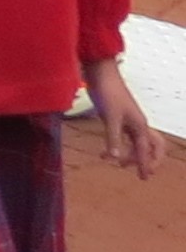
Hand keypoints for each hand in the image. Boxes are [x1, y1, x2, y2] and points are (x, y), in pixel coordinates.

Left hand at [86, 62, 163, 179]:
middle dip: (147, 160)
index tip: (145, 177)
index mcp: (140, 126)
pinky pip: (124, 136)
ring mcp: (128, 120)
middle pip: (150, 146)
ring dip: (130, 154)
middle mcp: (138, 124)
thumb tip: (115, 158)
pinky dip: (118, 145)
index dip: (146, 164)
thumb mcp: (110, 118)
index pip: (146, 150)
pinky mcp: (118, 116)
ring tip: (120, 164)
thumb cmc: (108, 93)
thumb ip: (113, 138)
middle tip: (141, 173)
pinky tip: (105, 151)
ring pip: (136, 142)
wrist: (101, 74)